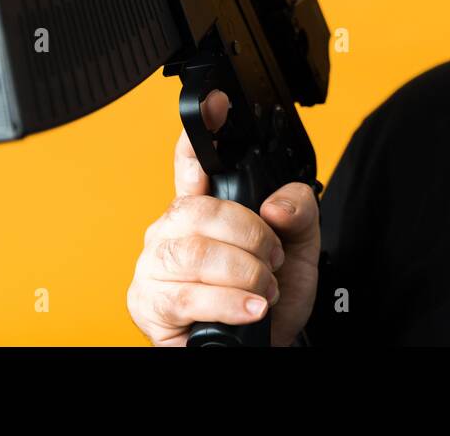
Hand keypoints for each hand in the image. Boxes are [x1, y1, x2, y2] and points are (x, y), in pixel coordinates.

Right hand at [126, 90, 319, 345]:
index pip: (194, 158)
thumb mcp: (300, 249)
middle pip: (200, 209)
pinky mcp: (149, 304)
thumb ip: (299, 212)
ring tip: (263, 290)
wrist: (266, 347)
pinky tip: (250, 309)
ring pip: (193, 252)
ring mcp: (156, 266)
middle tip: (271, 260)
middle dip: (250, 237)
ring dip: (243, 272)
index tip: (217, 102)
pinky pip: (186, 294)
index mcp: (205, 205)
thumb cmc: (271, 297)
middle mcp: (172, 231)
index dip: (202, 129)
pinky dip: (228, 302)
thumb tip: (275, 203)